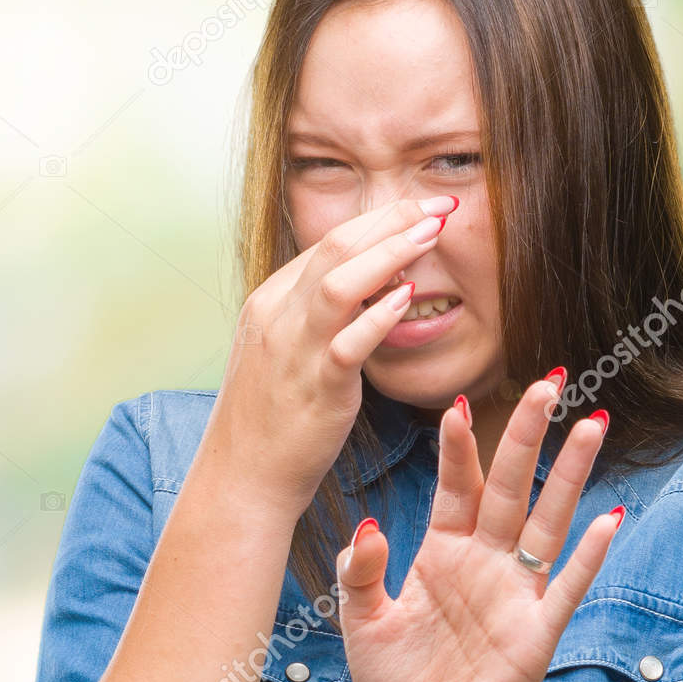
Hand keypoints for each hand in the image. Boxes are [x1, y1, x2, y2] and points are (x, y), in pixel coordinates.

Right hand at [200, 196, 460, 511]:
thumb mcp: (290, 353)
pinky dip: (378, 316)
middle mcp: (277, 315)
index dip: (378, 219)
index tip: (420, 206)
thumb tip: (381, 286)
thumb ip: (325, 316)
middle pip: (336, 247)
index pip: (327, 242)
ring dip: (391, 252)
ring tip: (433, 234)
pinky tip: (408, 299)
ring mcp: (294, 349)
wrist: (243, 478)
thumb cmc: (274, 420)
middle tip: (439, 203)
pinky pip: (347, 342)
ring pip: (339, 282)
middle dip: (392, 220)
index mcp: (271, 302)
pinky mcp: (315, 387)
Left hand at [335, 377, 621, 681]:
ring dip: (571, 475)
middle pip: (510, 486)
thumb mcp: (362, 624)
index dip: (458, 448)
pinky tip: (611, 518)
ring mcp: (515, 594)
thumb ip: (361, 574)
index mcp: (442, 553)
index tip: (456, 405)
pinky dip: (590, 554)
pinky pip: (567, 586)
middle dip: (527, 434)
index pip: (456, 487)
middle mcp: (485, 563)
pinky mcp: (536, 632)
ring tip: (592, 425)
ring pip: (548, 521)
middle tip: (549, 382)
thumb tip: (369, 526)